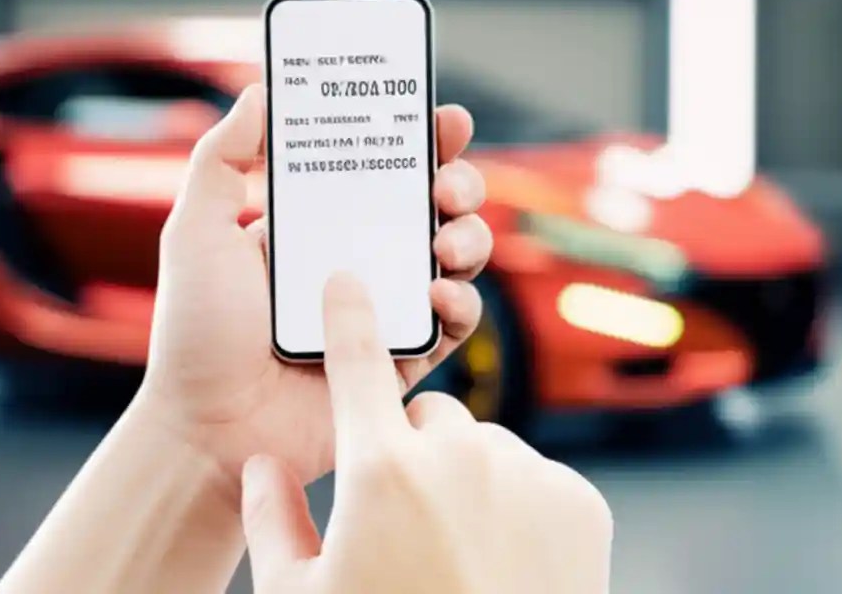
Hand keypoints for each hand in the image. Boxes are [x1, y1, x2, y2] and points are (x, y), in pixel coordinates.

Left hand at [139, 84, 491, 484]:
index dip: (416, 136)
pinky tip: (440, 295)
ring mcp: (384, 308)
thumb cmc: (196, 332)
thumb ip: (221, 157)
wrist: (208, 429)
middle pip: (432, 205)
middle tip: (446, 183)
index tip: (438, 115)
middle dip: (457, 181)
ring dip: (469, 238)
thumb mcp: (194, 230)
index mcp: (315, 222)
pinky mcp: (401, 360)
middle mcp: (356, 258)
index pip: (378, 164)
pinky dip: (460, 304)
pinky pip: (451, 325)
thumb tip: (263, 89)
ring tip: (447, 243)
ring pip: (455, 258)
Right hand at [240, 275, 612, 593]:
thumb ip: (272, 518)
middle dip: (412, 451)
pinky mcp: (579, 501)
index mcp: (380, 471)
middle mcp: (459, 456)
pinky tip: (506, 562)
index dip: (348, 315)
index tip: (348, 279)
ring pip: (484, 449)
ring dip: (468, 481)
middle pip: (427, 418)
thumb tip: (262, 463)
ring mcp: (527, 475)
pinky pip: (536, 479)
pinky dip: (520, 507)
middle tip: (405, 518)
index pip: (357, 362)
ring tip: (461, 552)